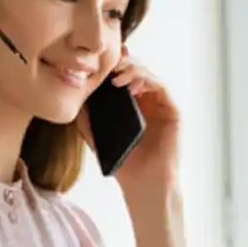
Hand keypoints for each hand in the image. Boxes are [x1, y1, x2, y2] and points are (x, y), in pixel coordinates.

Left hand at [77, 45, 179, 196]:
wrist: (144, 185)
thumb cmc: (125, 163)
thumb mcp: (98, 137)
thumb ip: (88, 118)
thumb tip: (75, 96)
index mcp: (131, 104)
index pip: (123, 75)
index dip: (112, 65)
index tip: (95, 62)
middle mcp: (148, 101)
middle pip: (137, 68)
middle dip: (122, 62)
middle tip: (106, 64)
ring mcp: (161, 105)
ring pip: (149, 73)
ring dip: (132, 69)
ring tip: (115, 76)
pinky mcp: (173, 111)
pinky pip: (161, 86)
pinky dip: (146, 80)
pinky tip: (129, 85)